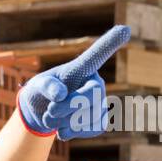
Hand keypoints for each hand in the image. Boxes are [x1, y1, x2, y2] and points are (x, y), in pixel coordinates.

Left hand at [16, 25, 130, 140]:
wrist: (41, 114)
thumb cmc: (41, 93)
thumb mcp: (36, 85)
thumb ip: (46, 86)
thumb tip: (61, 94)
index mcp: (81, 68)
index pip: (97, 55)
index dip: (110, 43)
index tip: (125, 29)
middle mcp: (95, 82)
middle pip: (91, 95)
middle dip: (67, 107)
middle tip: (49, 111)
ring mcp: (100, 102)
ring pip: (90, 116)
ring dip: (65, 122)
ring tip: (51, 118)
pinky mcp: (99, 121)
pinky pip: (93, 129)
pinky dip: (72, 132)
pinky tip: (63, 129)